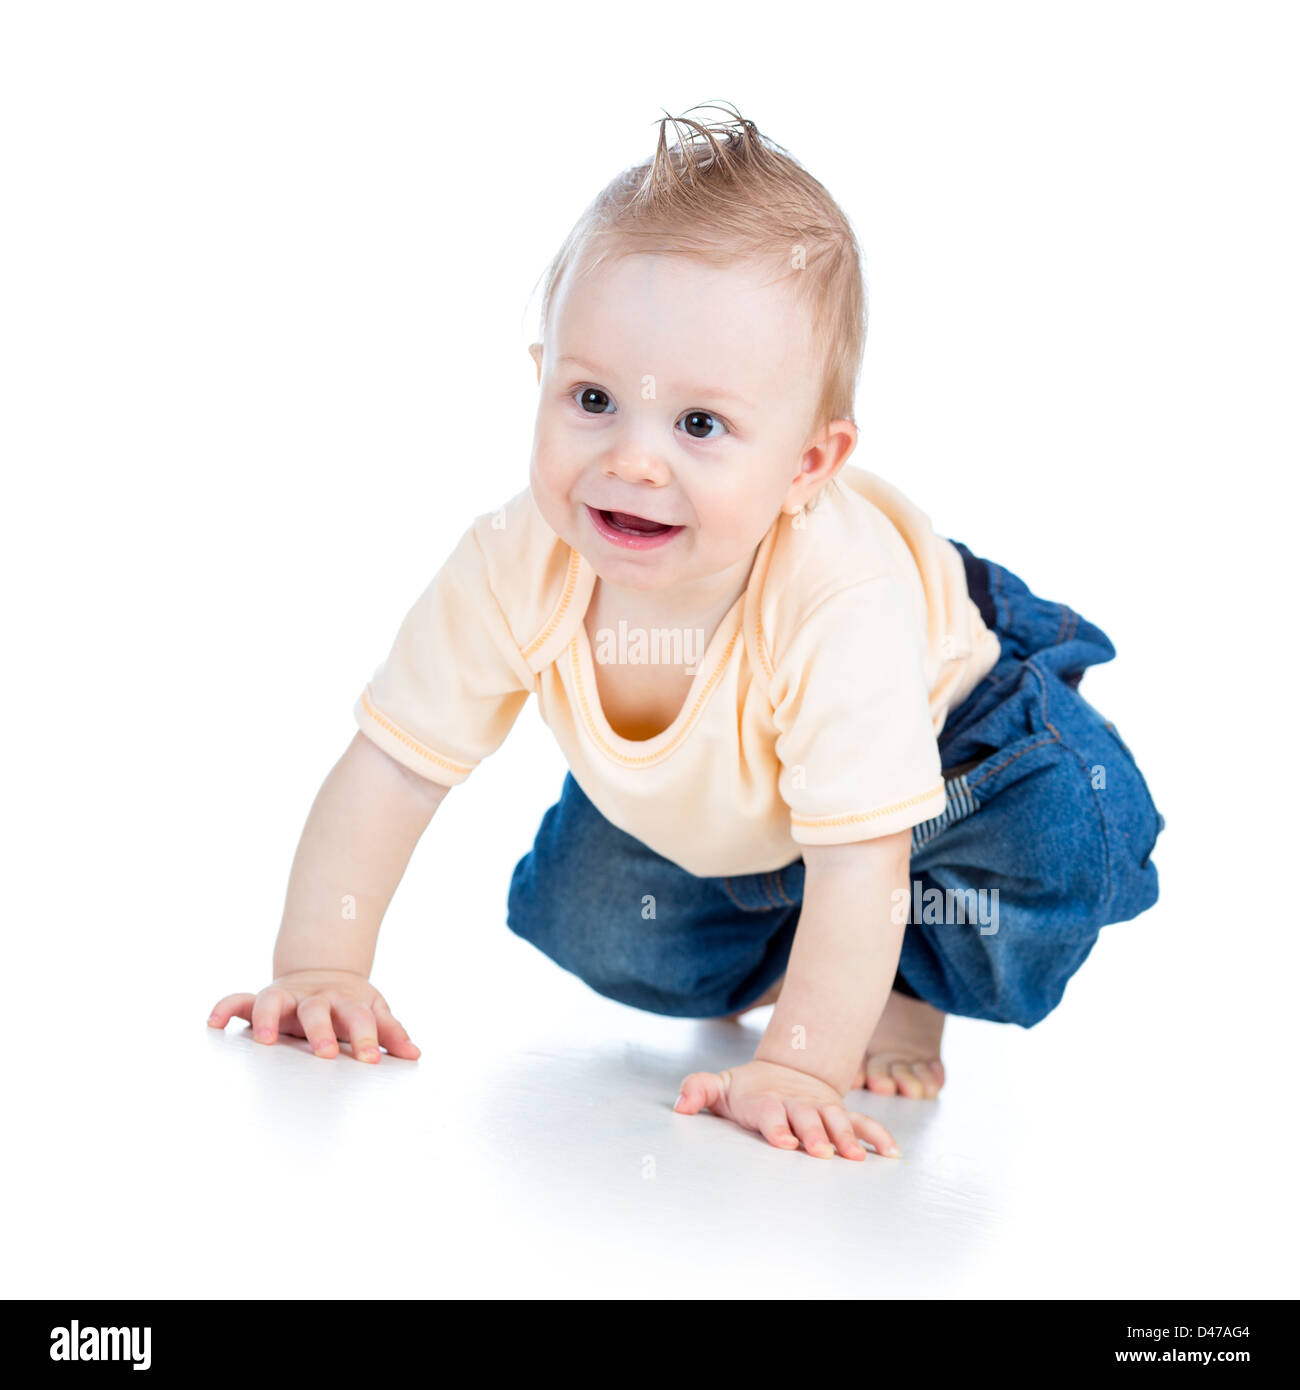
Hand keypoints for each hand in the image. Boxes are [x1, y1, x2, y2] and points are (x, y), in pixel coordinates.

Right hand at [207, 969, 419, 1063]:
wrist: (326, 969)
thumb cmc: (352, 1003)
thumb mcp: (375, 1011)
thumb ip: (391, 1032)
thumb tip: (414, 1054)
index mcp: (347, 1002)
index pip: (359, 1017)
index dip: (366, 1038)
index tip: (372, 1060)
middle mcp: (315, 997)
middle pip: (317, 1009)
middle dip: (320, 1031)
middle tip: (325, 1055)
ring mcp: (288, 996)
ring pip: (274, 1001)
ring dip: (268, 1019)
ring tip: (265, 1042)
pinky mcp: (263, 999)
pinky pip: (239, 1000)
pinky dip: (225, 1007)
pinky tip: (214, 1024)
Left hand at [673, 1059, 899, 1159]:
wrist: (784, 1071)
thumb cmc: (746, 1089)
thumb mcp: (719, 1087)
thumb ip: (698, 1090)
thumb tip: (680, 1105)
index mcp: (766, 1099)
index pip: (771, 1112)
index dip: (777, 1126)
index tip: (784, 1143)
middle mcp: (796, 1103)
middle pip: (806, 1117)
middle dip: (814, 1134)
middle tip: (821, 1153)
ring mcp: (819, 1108)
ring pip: (836, 1119)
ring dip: (847, 1137)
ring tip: (856, 1157)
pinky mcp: (837, 1113)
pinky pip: (861, 1122)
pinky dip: (876, 1135)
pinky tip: (891, 1153)